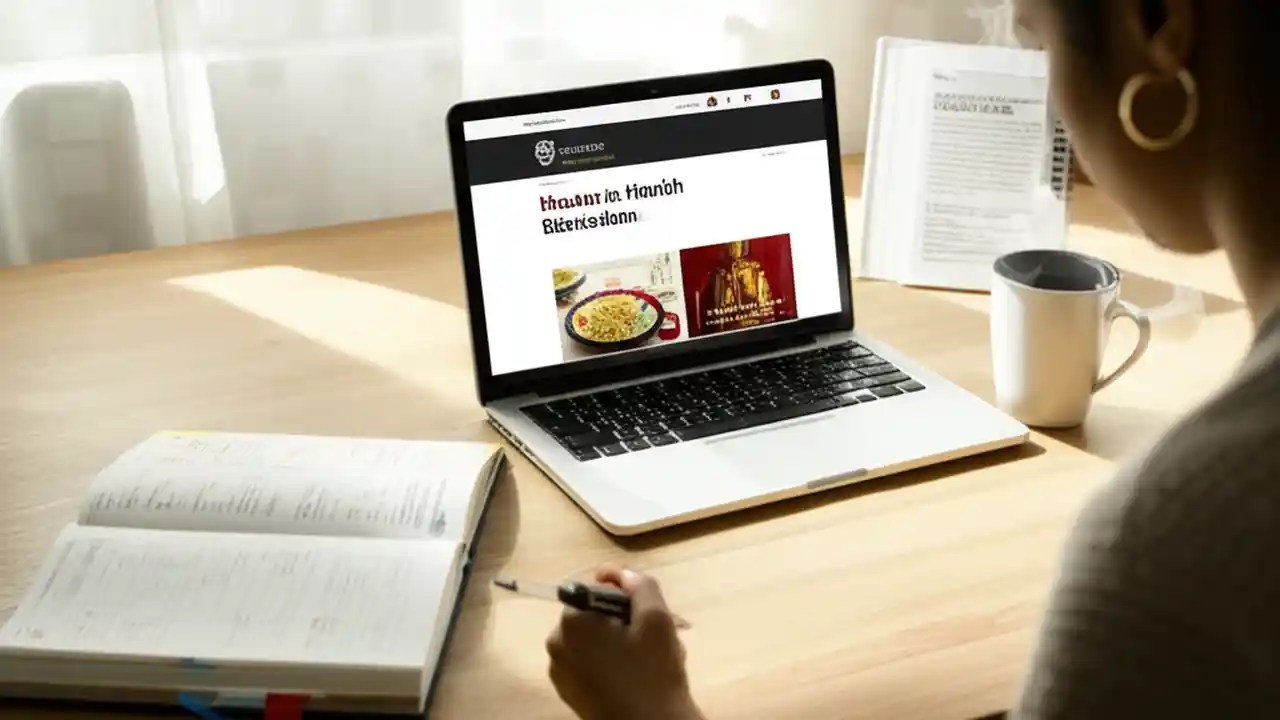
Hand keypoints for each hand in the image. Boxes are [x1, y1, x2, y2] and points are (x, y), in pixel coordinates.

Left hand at [546, 566, 703, 719]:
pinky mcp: (567, 691)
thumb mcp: (656, 619)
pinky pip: (586, 661)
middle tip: (649, 633)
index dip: (623, 593)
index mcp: (572, 621)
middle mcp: (556, 642)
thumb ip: (639, 584)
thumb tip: (620, 573)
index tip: (645, 610)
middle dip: (620, 617)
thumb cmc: (653, 673)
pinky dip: (606, 659)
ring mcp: (559, 670)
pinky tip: (630, 673)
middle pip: (591, 612)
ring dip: (615, 638)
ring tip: (643, 655)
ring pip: (590, 637)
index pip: (595, 587)